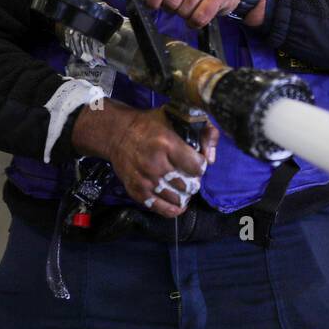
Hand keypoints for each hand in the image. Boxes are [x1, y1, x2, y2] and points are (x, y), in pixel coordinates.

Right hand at [71, 102, 218, 217]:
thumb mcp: (177, 118)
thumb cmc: (149, 124)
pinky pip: (159, 208)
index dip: (200, 165)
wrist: (117, 133)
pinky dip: (171, 210)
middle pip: (187, 185)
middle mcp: (155, 164)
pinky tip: (178, 206)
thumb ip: (201, 131)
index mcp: (167, 144)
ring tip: (184, 188)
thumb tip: (212, 157)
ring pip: (175, 198)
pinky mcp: (136, 190)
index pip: (196, 166)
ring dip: (184, 195)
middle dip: (192, 181)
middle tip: (190, 176)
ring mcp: (145, 180)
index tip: (197, 162)